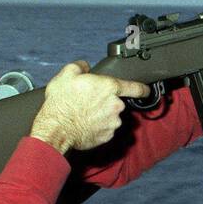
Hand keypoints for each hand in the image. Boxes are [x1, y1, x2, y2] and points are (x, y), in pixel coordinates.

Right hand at [30, 61, 149, 152]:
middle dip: (105, 102)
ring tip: (83, 114)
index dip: (142, 88)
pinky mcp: (107, 136)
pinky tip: (84, 124)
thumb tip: (85, 67)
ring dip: (101, 115)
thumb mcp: (66, 75)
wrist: (56, 130)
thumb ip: (80, 66)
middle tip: (88, 102)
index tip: (146, 90)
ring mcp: (112, 122)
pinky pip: (106, 129)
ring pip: (111, 116)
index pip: (134, 87)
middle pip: (116, 102)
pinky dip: (98, 127)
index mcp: (109, 87)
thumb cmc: (61, 103)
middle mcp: (115, 105)